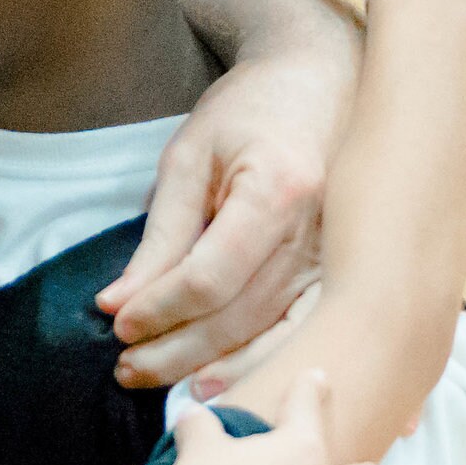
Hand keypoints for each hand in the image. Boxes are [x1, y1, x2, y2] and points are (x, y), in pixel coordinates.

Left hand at [98, 41, 333, 387]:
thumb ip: (159, 236)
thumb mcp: (188, 158)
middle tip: (124, 369)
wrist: (325, 79)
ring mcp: (343, 258)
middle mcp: (323, 233)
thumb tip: (119, 304)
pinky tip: (222, 385)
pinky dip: (262, 365)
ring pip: (272, 335)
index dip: (160, 308)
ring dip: (211, 368)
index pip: (211, 277)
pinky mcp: (348, 273)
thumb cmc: (250, 111)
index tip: (117, 325)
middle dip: (175, 351)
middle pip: (241, 316)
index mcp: (280, 191)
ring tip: (156, 380)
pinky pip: (304, 333)